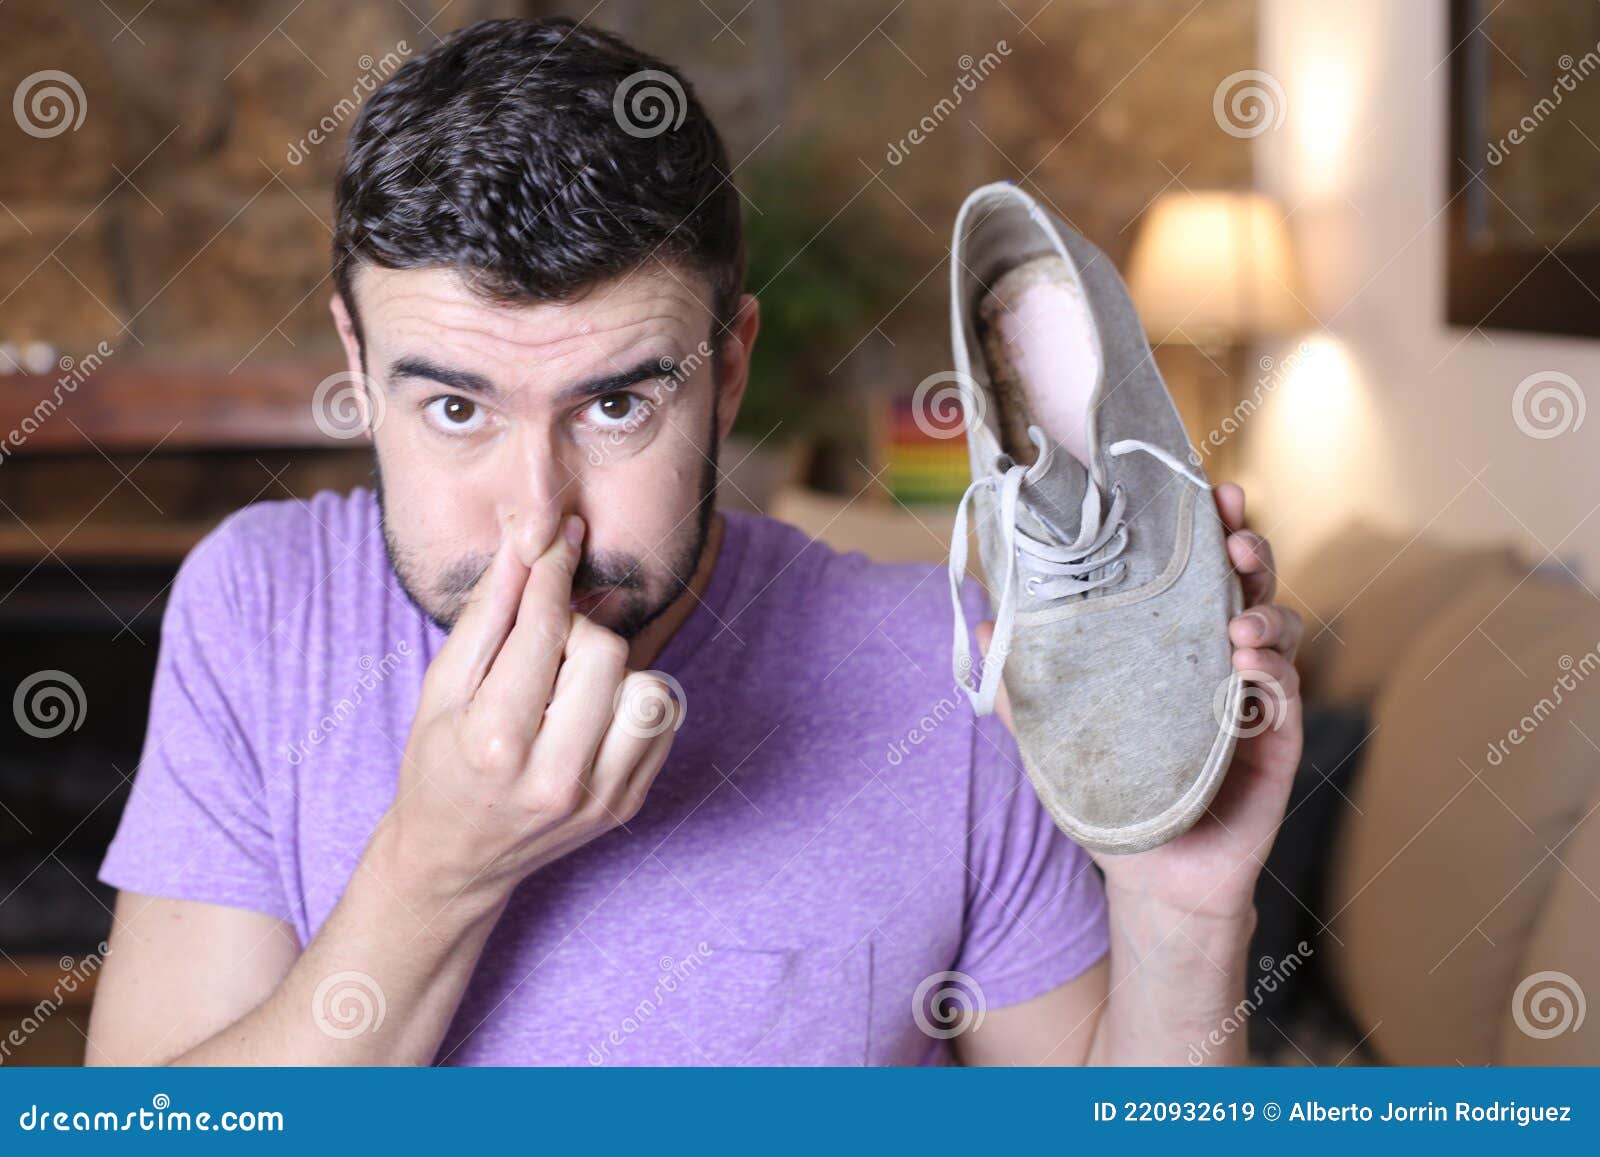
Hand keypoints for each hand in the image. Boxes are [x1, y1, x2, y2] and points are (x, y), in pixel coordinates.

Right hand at [380, 514, 677, 901]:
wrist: (456, 859)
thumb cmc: (438, 764)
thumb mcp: (442, 688)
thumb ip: (488, 613)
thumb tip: (527, 543)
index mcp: (496, 743)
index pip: (544, 630)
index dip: (552, 572)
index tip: (559, 538)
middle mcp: (556, 777)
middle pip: (605, 650)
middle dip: (575, 630)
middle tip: (542, 649)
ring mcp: (599, 797)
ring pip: (646, 686)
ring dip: (610, 672)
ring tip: (565, 690)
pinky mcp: (628, 805)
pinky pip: (662, 721)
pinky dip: (631, 703)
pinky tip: (589, 715)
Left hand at [976, 482, 1303, 919]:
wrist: (1151, 875)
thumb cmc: (1108, 793)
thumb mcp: (1053, 734)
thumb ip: (1022, 684)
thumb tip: (982, 621)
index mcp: (1172, 640)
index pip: (1194, 569)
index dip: (1205, 527)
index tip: (1206, 491)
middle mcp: (1219, 656)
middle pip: (1248, 583)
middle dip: (1248, 549)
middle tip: (1234, 537)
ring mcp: (1253, 696)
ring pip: (1280, 628)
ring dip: (1266, 611)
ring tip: (1236, 623)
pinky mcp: (1276, 740)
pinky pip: (1286, 692)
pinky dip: (1272, 673)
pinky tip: (1246, 665)